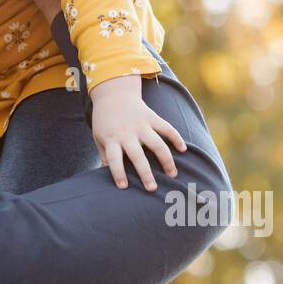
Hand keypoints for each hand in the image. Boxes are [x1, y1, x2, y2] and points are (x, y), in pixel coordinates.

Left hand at [88, 75, 186, 190]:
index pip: (114, 159)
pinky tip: (183, 150)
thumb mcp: (99, 138)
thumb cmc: (105, 122)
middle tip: (152, 189)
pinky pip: (167, 128)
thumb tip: (107, 177)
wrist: (113, 95)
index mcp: (112, 139)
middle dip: (145, 173)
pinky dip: (176, 137)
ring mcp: (141, 125)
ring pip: (157, 144)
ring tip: (173, 174)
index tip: (124, 187)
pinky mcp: (152, 117)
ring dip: (166, 160)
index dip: (118, 173)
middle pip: (137, 155)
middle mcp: (127, 133)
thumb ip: (105, 156)